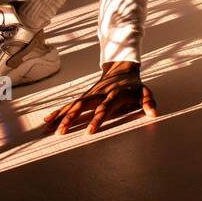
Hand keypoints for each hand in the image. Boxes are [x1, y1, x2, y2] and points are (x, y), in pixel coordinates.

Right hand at [43, 61, 158, 135]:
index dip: (97, 119)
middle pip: (83, 105)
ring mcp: (90, 93)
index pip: (104, 108)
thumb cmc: (134, 86)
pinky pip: (70, 104)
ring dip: (61, 115)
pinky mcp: (84, 96)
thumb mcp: (145, 92)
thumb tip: (153, 114)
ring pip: (73, 104)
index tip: (88, 132)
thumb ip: (148, 103)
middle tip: (61, 131)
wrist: (123, 69)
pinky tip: (48, 120)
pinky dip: (59, 111)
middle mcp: (99, 93)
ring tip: (49, 128)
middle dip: (71, 118)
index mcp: (113, 94)